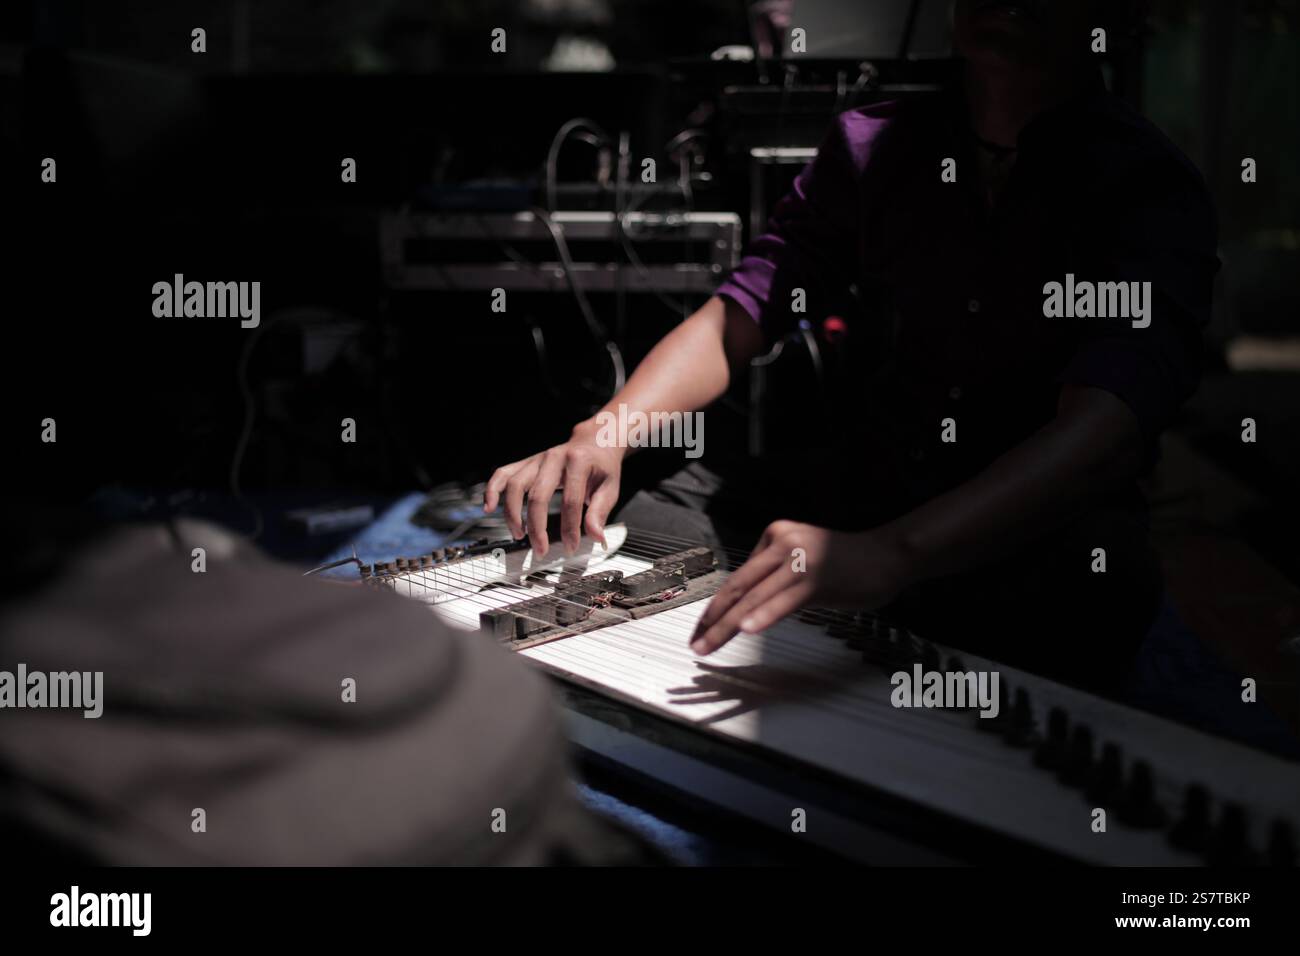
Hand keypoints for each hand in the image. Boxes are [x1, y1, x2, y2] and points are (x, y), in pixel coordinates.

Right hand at [483, 420, 624, 557]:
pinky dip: (492, 489)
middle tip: (541, 550)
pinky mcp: (527, 463)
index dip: (570, 527)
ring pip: (515, 485)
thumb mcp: (610, 488)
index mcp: (578, 462)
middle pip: (538, 495)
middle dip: (537, 527)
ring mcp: (537, 459)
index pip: (571, 500)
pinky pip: (503, 473)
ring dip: (512, 513)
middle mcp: (554, 457)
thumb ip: (600, 513)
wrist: (594, 441)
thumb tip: (596, 538)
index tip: (571, 547)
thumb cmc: (602, 466)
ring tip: (519, 535)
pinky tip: (489, 507)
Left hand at [689, 521, 913, 655]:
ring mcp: (799, 561)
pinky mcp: (817, 580)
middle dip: (711, 620)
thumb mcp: (801, 557)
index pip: (736, 578)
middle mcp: (781, 544)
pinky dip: (764, 617)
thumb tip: (746, 602)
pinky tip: (747, 630)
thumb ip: (774, 573)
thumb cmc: (847, 562)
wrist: (888, 554)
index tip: (700, 629)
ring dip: (726, 627)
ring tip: (708, 646)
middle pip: (737, 589)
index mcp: (774, 536)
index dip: (714, 608)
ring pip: (754, 599)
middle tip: (694, 644)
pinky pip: (784, 602)